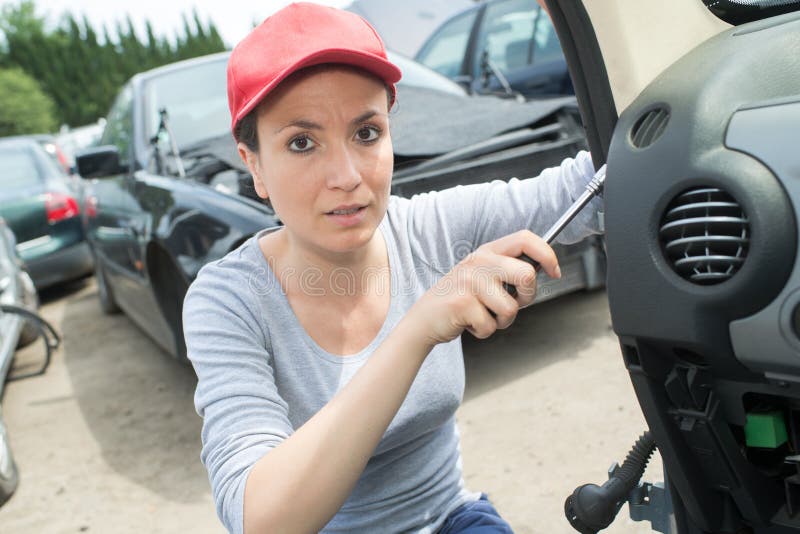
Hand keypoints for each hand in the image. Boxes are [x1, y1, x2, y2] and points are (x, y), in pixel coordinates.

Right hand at [407, 230, 560, 345]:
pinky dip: (484, 332)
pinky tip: (469, 323)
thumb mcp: (482, 275)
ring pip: (511, 308)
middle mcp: (478, 262)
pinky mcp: (461, 304)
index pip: (525, 239)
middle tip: (514, 303)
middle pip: (527, 275)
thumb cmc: (460, 299)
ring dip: (502, 321)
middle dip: (528, 297)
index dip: (547, 254)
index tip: (554, 272)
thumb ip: (508, 269)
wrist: (424, 319)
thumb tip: (544, 267)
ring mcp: (469, 282)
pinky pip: (491, 326)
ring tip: (484, 315)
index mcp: (487, 251)